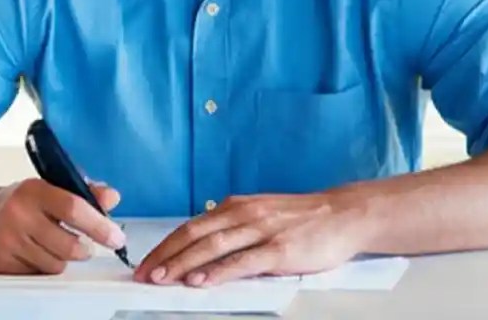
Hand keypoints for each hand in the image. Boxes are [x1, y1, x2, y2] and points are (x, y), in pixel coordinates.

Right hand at [0, 178, 124, 274]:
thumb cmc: (20, 201)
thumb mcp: (51, 186)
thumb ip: (85, 190)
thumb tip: (111, 198)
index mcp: (34, 190)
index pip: (73, 208)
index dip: (99, 225)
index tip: (115, 237)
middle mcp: (18, 214)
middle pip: (68, 245)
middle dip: (84, 249)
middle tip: (83, 243)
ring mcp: (8, 240)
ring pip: (56, 265)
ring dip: (63, 259)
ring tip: (53, 244)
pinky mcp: (1, 263)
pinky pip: (39, 275)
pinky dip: (44, 267)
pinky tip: (36, 253)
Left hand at [135, 191, 374, 286]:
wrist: (343, 213)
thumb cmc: (303, 219)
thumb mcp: (260, 215)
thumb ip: (233, 229)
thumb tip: (202, 250)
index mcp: (235, 206)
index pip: (190, 227)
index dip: (164, 245)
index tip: (146, 262)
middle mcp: (244, 214)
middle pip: (194, 235)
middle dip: (165, 256)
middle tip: (143, 274)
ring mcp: (261, 231)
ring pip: (212, 247)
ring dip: (183, 264)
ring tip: (162, 278)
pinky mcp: (280, 250)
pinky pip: (242, 262)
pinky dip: (218, 271)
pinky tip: (200, 281)